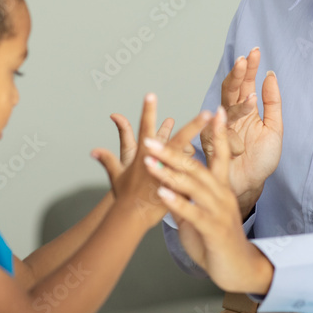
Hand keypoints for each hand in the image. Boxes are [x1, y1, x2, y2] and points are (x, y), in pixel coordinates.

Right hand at [92, 94, 211, 226]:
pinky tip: (218, 163)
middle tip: (207, 112)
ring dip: (206, 147)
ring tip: (217, 133)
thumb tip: (93, 150)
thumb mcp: (116, 174)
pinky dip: (204, 169)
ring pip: (191, 157)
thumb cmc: (124, 195)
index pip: (145, 128)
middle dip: (193, 125)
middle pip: (177, 140)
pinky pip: (192, 177)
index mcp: (143, 155)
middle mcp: (157, 161)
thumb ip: (107, 159)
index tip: (151, 94)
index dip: (147, 111)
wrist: (131, 217)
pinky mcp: (177, 187)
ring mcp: (169, 174)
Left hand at [144, 107, 274, 293]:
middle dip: (172, 151)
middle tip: (150, 139)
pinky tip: (162, 194)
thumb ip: (188, 199)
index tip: (213, 109)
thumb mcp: (201, 215)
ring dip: (169, 173)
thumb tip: (170, 187)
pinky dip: (176, 202)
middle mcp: (222, 195)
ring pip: (193, 186)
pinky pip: (193, 213)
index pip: (220, 154)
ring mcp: (219, 212)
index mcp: (220, 188)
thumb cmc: (218, 241)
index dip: (217, 132)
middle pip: (197, 167)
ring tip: (149, 162)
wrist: (239, 269)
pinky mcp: (213, 229)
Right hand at [201, 47, 282, 217]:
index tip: (255, 51)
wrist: (250, 185)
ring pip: (225, 103)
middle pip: (231, 88)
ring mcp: (219, 126)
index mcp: (244, 109)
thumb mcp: (274, 128)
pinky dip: (229, 120)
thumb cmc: (260, 160)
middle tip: (244, 59)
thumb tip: (270, 75)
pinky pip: (218, 127)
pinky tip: (240, 108)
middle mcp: (230, 114)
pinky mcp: (211, 140)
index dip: (249, 68)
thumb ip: (272, 103)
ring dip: (237, 94)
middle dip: (238, 73)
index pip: (245, 83)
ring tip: (249, 88)